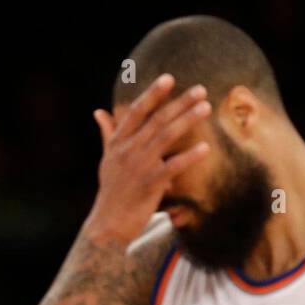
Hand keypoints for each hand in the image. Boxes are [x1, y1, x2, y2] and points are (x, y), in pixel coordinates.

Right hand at [86, 73, 211, 246]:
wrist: (108, 225)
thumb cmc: (110, 193)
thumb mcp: (106, 161)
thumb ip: (107, 135)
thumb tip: (98, 112)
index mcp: (118, 143)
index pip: (136, 112)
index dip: (152, 94)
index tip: (169, 78)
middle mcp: (128, 151)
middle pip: (157, 120)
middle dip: (179, 102)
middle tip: (201, 90)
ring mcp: (138, 167)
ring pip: (166, 136)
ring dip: (187, 120)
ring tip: (206, 107)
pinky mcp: (149, 185)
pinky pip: (173, 167)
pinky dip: (189, 157)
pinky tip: (205, 148)